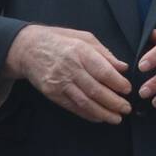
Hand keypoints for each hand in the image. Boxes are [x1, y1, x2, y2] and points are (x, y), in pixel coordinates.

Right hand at [6, 24, 131, 123]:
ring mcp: (60, 83)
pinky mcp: (52, 93)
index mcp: (80, 52)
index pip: (103, 71)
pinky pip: (73, 107)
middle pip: (96, 90)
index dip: (117, 83)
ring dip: (103, 113)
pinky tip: (99, 117)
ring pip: (85, 102)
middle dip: (114, 102)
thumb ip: (105, 53)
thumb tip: (123, 67)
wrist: (27, 48)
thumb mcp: (84, 38)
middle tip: (126, 108)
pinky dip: (88, 114)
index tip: (128, 90)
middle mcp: (70, 68)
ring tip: (116, 118)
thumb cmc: (59, 40)